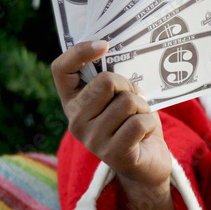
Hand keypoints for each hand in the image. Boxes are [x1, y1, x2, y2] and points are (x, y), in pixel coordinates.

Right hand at [51, 40, 170, 192]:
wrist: (146, 164)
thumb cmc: (133, 123)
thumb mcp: (120, 98)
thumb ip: (113, 81)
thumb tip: (117, 54)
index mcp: (73, 102)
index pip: (61, 69)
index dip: (80, 52)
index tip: (104, 45)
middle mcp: (75, 121)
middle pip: (107, 81)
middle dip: (130, 86)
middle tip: (135, 101)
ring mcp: (92, 139)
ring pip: (127, 102)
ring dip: (143, 107)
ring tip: (139, 120)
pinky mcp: (113, 153)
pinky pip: (139, 122)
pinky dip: (149, 123)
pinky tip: (144, 135)